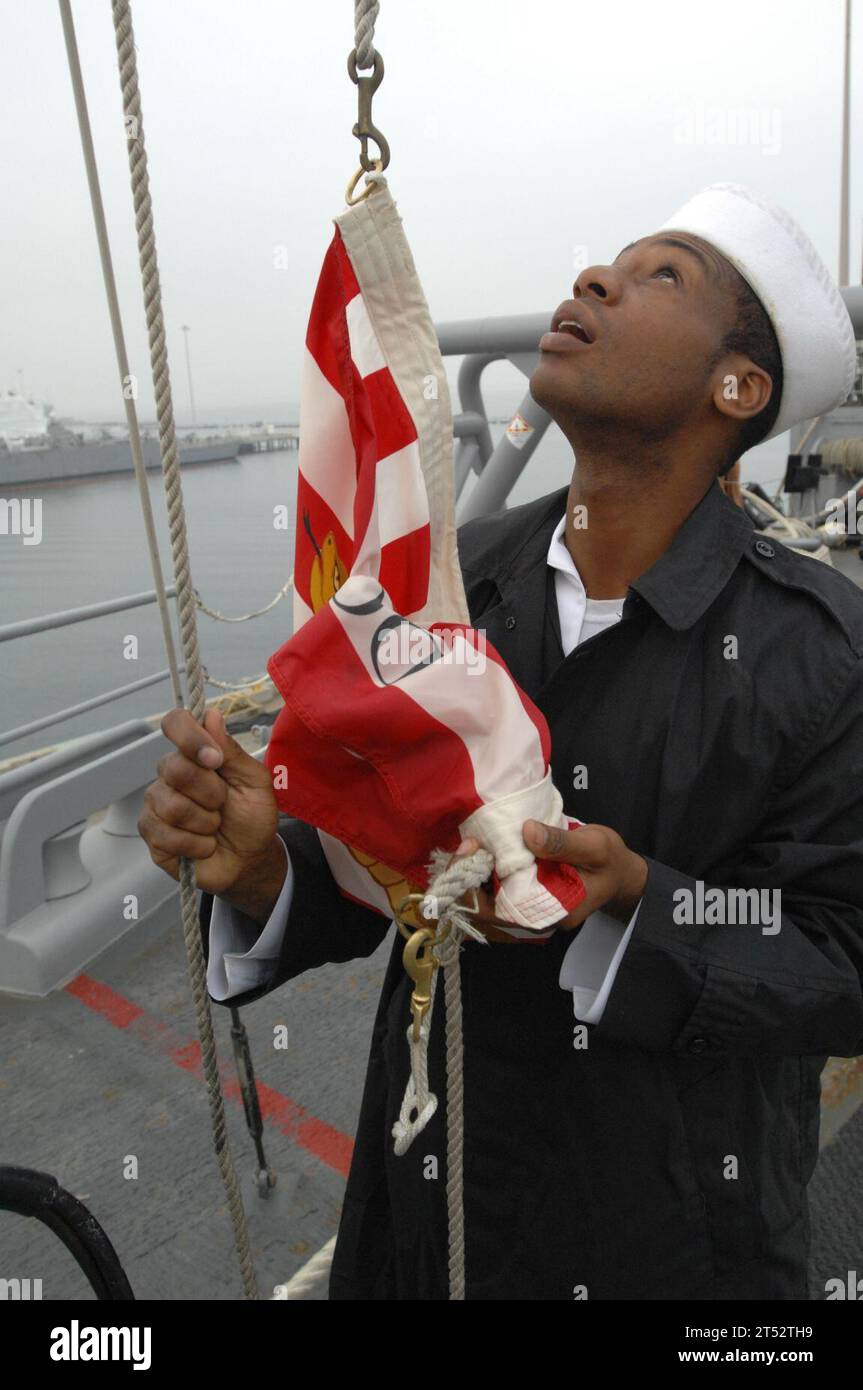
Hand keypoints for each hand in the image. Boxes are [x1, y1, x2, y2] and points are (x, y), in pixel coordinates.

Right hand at [138, 707, 280, 897]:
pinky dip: (196, 844)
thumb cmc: (252, 817)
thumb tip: (211, 715)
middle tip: (223, 804)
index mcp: (196, 754)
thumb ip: (232, 751)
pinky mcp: (152, 835)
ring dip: (205, 821)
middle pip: (174, 768)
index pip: (175, 724)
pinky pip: (165, 834)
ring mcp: (157, 804)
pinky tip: (204, 845)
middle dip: (211, 792)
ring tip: (215, 827)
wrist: (250, 860)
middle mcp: (170, 774)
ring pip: (170, 805)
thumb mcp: (255, 782)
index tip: (215, 759)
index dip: (190, 737)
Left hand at [446, 821, 647, 937]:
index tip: (471, 851)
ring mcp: (529, 904)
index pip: (498, 911)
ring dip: (476, 869)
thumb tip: (527, 832)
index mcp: (550, 912)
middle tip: (468, 842)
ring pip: (489, 893)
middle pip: (487, 904)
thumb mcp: (595, 847)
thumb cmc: (611, 861)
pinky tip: (486, 845)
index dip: (476, 886)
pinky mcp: (528, 890)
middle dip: (470, 875)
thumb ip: (561, 843)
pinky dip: (489, 865)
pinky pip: (499, 882)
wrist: (622, 872)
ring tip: (473, 841)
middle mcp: (534, 914)